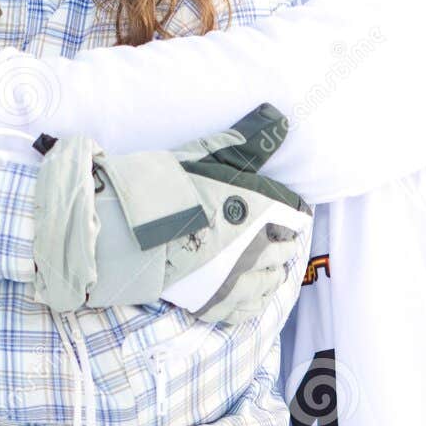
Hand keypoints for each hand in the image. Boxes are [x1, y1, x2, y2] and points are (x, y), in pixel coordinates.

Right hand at [31, 103, 309, 323]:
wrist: (130, 231)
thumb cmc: (171, 189)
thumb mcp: (212, 155)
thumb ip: (249, 139)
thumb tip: (278, 116)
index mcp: (263, 213)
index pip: (295, 216)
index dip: (294, 214)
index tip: (291, 214)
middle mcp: (257, 251)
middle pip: (284, 251)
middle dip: (284, 244)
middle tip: (283, 241)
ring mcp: (236, 283)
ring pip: (269, 283)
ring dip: (272, 273)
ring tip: (270, 269)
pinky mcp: (214, 304)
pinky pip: (246, 309)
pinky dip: (253, 301)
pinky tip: (249, 294)